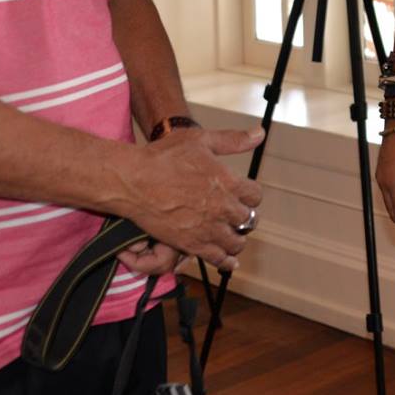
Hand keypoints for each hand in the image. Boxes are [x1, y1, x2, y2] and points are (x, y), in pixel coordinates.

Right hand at [114, 128, 263, 270]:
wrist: (134, 180)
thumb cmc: (164, 156)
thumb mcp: (201, 140)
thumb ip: (233, 140)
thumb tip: (260, 133)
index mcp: (228, 182)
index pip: (255, 195)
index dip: (250, 194)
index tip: (243, 194)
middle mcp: (222, 208)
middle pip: (249, 219)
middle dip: (245, 216)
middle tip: (237, 215)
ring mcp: (208, 228)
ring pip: (237, 242)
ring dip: (237, 238)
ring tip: (232, 235)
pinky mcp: (191, 244)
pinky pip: (218, 258)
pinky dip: (226, 261)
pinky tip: (229, 261)